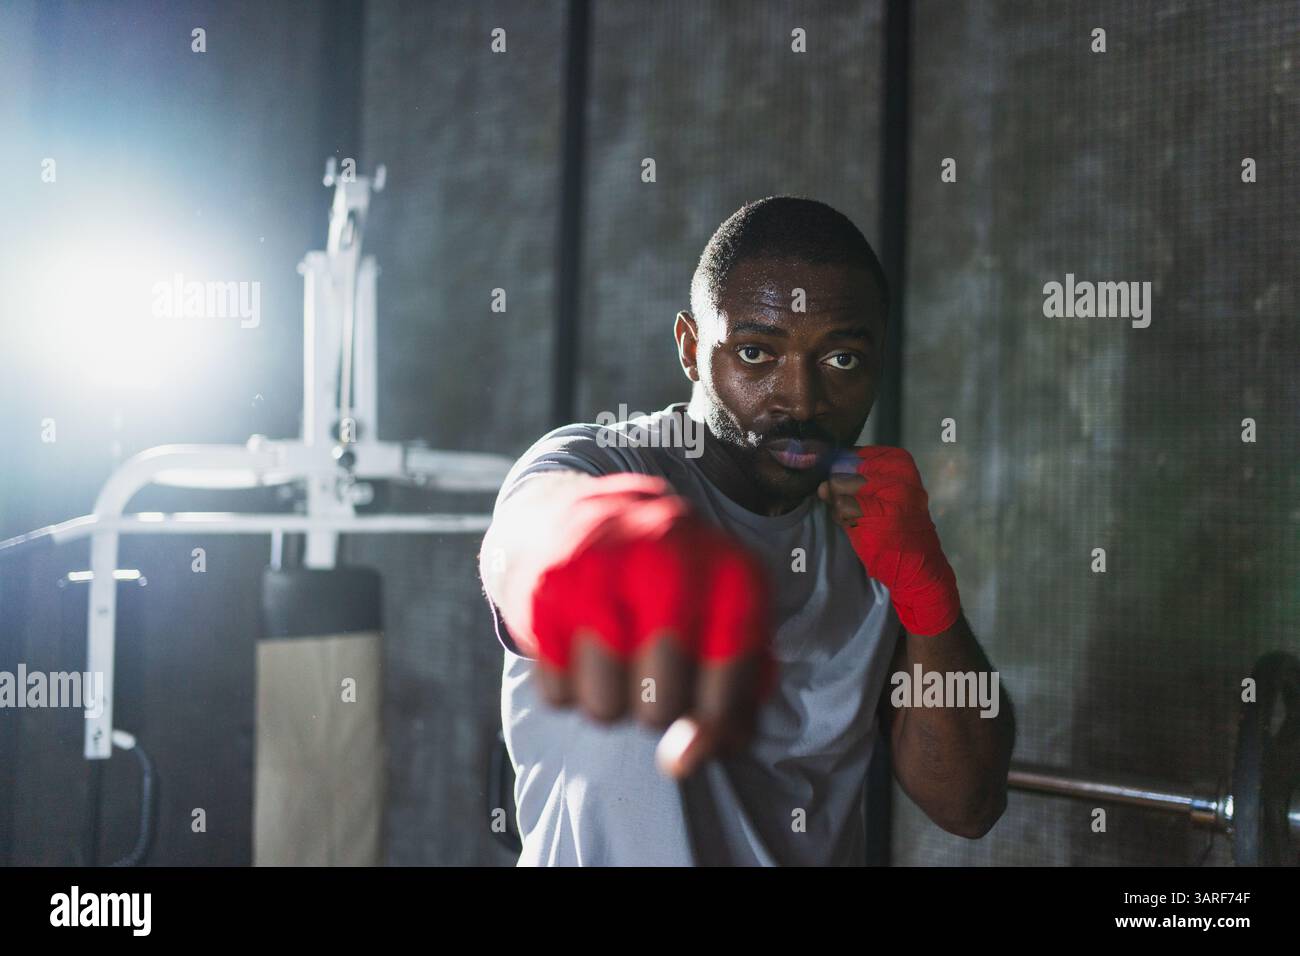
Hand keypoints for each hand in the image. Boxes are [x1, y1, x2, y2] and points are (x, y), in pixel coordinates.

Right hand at [512, 474, 775, 777]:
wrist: (579, 514)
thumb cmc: (671, 592)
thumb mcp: (724, 632)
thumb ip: (731, 710)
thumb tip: (684, 760)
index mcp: (733, 574)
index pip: (726, 697)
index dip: (712, 718)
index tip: (701, 690)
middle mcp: (671, 563)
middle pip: (661, 711)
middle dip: (655, 708)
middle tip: (650, 664)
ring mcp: (605, 573)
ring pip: (605, 710)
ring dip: (608, 700)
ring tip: (614, 651)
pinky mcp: (546, 590)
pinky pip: (556, 695)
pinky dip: (566, 684)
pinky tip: (577, 638)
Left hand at [817, 446, 960, 636]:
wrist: (917, 562)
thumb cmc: (894, 525)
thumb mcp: (877, 493)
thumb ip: (848, 480)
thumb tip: (821, 482)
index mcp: (898, 459)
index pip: (848, 454)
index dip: (841, 474)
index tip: (857, 493)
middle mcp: (897, 469)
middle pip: (839, 467)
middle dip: (839, 491)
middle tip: (861, 510)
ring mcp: (889, 489)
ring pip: (836, 485)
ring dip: (839, 507)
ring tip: (861, 519)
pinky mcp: (878, 511)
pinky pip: (840, 505)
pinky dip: (842, 519)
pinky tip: (858, 527)